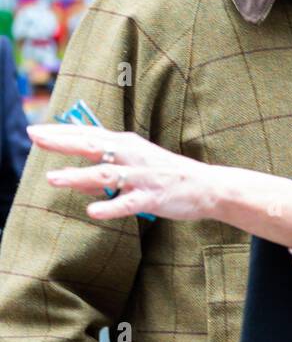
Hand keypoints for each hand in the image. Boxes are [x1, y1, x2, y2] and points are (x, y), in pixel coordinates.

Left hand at [27, 123, 221, 221]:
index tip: (35, 130)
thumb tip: (76, 174)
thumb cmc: (167, 174)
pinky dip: (110, 206)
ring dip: (78, 176)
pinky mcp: (152, 197)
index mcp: (127, 144)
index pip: (89, 134)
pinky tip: (92, 211)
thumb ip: (107, 166)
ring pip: (105, 175)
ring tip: (53, 178)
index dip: (61, 132)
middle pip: (92, 146)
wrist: (206, 186)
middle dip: (63, 142)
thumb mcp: (136, 162)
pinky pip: (128, 203)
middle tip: (35, 139)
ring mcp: (141, 177)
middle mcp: (132, 156)